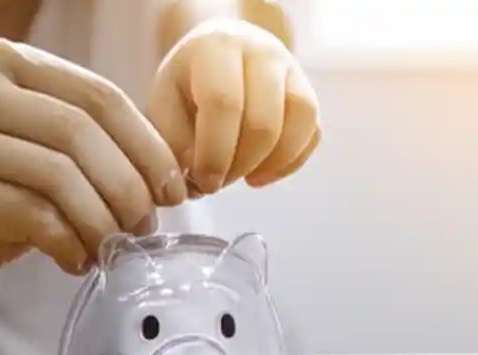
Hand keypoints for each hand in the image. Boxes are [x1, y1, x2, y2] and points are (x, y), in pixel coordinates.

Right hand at [0, 37, 187, 312]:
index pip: (99, 97)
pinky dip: (69, 245)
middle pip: (84, 134)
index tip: (173, 190)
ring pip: (62, 178)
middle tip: (144, 228)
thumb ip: (84, 145)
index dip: (148, 147)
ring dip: (102, 224)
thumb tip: (171, 172)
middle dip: (129, 188)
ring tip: (109, 250)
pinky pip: (35, 217)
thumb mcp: (29, 153)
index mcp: (0, 62)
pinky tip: (74, 262)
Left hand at [147, 18, 320, 195]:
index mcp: (216, 48)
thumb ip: (173, 141)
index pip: (223, 103)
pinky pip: (313, 132)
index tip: (204, 181)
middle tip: (218, 182)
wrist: (215, 54)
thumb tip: (195, 178)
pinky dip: (289, 163)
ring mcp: (291, 68)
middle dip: (241, 165)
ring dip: (271, 164)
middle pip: (264, 120)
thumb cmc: (185, 85)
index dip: (215, 153)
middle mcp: (261, 51)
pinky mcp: (308, 91)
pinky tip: (261, 173)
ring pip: (300, 122)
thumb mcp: (164, 104)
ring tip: (244, 177)